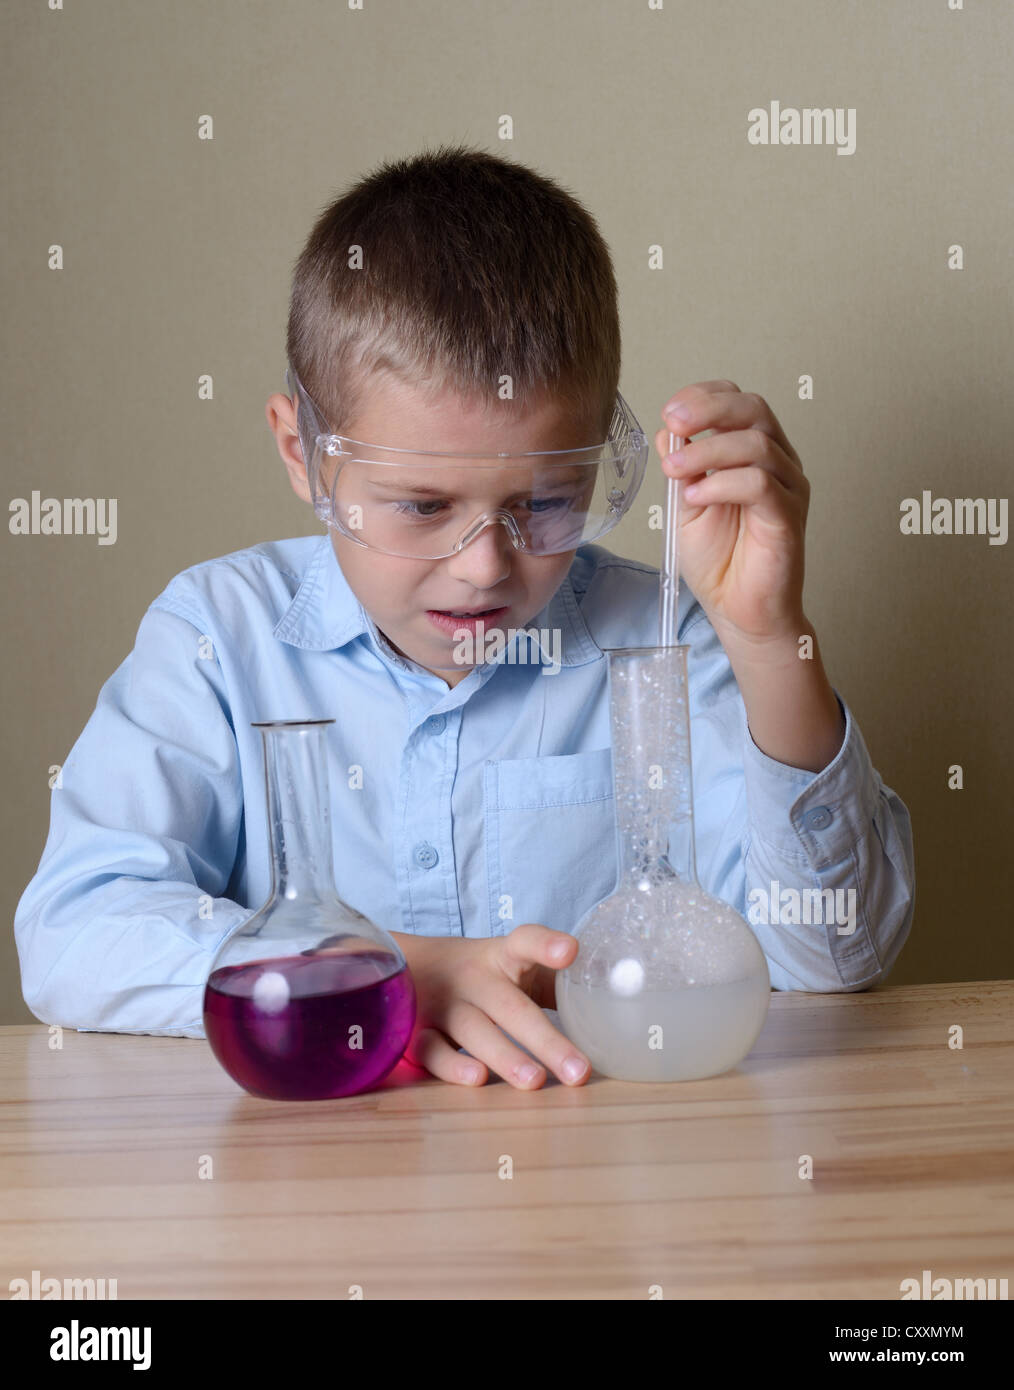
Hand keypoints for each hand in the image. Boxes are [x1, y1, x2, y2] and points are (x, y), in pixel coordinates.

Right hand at [399, 924, 590, 1088]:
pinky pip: (433, 1050)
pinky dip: (452, 1066)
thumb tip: (618, 997)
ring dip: (505, 1056)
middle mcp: (473, 978)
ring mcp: (444, 1005)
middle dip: (545, 1040)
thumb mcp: (515, 968)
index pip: (525, 942)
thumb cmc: (483, 975)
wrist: (411, 967)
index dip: (546, 945)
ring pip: (474, 1030)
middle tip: (579, 1071)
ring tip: (534, 1082)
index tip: (571, 952)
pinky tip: (477, 1080)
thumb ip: (557, 984)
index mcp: (502, 956)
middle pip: (510, 1006)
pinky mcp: (420, 1032)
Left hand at [655, 380, 809, 645]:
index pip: (739, 402)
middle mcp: (778, 462)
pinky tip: (695, 496)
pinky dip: (721, 484)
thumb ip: (681, 467)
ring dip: (706, 451)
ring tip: (673, 470)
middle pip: (754, 410)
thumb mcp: (685, 504)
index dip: (705, 397)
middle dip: (709, 408)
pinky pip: (759, 484)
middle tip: (673, 421)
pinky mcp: (788, 516)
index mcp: (754, 452)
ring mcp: (788, 487)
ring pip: (756, 445)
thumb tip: (667, 431)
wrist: (737, 609)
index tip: (670, 411)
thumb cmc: (718, 560)